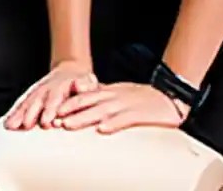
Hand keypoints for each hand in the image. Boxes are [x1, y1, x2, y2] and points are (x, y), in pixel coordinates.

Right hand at [4, 59, 98, 130]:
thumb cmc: (84, 84)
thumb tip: (81, 85)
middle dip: (32, 113)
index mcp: (63, 85)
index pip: (56, 96)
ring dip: (19, 114)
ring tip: (12, 126)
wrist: (71, 72)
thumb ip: (86, 85)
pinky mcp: (32, 97)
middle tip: (27, 125)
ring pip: (27, 102)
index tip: (47, 121)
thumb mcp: (88, 82)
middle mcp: (48, 88)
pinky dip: (14, 114)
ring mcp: (38, 91)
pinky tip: (7, 124)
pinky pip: (21, 105)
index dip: (50, 108)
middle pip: (38, 100)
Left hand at [56, 82, 187, 133]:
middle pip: (88, 103)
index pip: (84, 96)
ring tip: (69, 125)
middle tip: (53, 120)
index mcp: (108, 92)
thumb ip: (101, 97)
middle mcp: (114, 97)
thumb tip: (81, 101)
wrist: (170, 95)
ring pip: (101, 111)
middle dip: (69, 112)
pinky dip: (113, 123)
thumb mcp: (119, 93)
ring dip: (84, 118)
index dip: (67, 104)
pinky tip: (102, 129)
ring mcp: (127, 104)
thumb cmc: (142, 97)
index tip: (52, 112)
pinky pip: (125, 119)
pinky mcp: (140, 114)